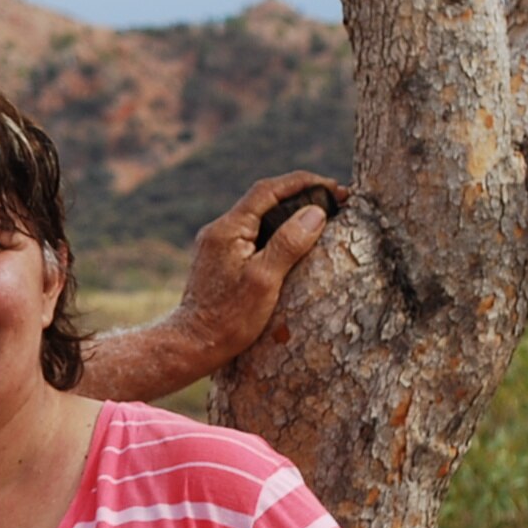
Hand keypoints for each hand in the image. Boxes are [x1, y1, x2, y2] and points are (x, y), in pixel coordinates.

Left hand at [173, 173, 344, 365]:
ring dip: (290, 213)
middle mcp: (219, 230)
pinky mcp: (220, 260)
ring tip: (322, 217)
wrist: (192, 344)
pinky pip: (253, 234)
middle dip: (300, 195)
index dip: (303, 183)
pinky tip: (295, 242)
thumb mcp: (265, 280)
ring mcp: (217, 245)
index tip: (335, 187)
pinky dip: (277, 231)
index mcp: (228, 229)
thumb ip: (289, 244)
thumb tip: (316, 212)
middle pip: (264, 200)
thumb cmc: (228, 318)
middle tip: (335, 200)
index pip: (268, 190)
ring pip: (259, 217)